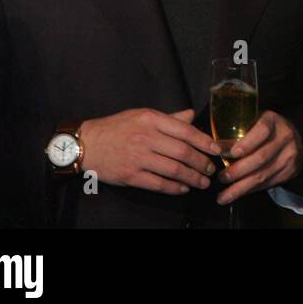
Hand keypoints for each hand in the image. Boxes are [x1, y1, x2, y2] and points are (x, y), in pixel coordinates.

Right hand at [79, 108, 221, 195]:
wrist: (86, 143)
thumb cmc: (116, 127)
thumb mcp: (142, 115)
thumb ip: (169, 118)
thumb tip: (191, 115)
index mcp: (152, 120)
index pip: (186, 131)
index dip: (205, 142)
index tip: (217, 150)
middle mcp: (146, 138)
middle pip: (183, 152)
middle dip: (202, 163)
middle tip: (211, 169)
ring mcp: (138, 158)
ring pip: (173, 170)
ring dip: (192, 178)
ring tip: (203, 182)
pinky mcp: (130, 175)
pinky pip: (158, 184)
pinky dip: (174, 188)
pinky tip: (183, 188)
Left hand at [215, 110, 302, 204]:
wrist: (295, 138)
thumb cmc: (267, 129)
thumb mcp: (254, 123)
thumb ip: (238, 132)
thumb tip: (214, 149)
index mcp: (273, 121)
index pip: (262, 131)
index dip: (246, 144)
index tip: (231, 154)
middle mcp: (285, 137)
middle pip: (260, 157)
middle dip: (238, 171)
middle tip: (221, 178)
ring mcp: (290, 155)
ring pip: (263, 175)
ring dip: (241, 187)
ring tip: (224, 195)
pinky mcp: (291, 170)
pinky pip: (268, 183)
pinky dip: (250, 190)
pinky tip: (238, 193)